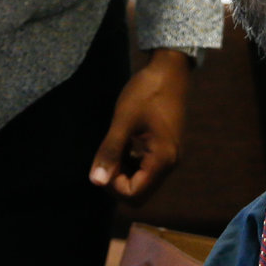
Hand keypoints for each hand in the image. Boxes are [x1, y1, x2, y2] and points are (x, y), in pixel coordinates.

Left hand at [90, 49, 192, 197]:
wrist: (170, 70)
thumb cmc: (146, 92)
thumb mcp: (123, 120)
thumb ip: (110, 151)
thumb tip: (95, 182)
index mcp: (162, 159)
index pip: (134, 194)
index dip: (113, 185)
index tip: (104, 162)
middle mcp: (170, 163)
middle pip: (139, 193)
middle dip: (117, 182)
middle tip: (105, 158)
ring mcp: (170, 157)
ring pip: (142, 182)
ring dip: (123, 173)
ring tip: (113, 149)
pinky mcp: (166, 148)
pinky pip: (146, 168)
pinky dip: (131, 163)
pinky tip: (122, 145)